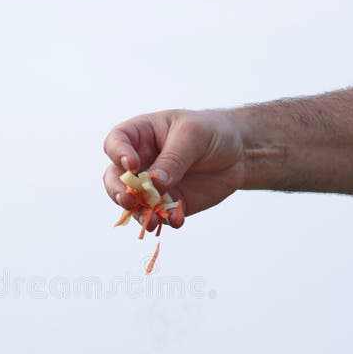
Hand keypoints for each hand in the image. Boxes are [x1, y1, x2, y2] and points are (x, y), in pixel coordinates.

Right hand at [103, 109, 245, 228]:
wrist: (237, 153)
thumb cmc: (210, 131)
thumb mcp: (193, 136)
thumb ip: (173, 159)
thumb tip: (154, 184)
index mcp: (140, 136)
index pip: (116, 143)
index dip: (118, 154)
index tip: (132, 164)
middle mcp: (140, 162)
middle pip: (114, 178)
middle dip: (117, 191)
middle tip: (128, 201)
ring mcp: (151, 186)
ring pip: (133, 203)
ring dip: (139, 214)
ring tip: (152, 222)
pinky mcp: (168, 204)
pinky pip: (159, 216)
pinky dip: (165, 221)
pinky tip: (177, 220)